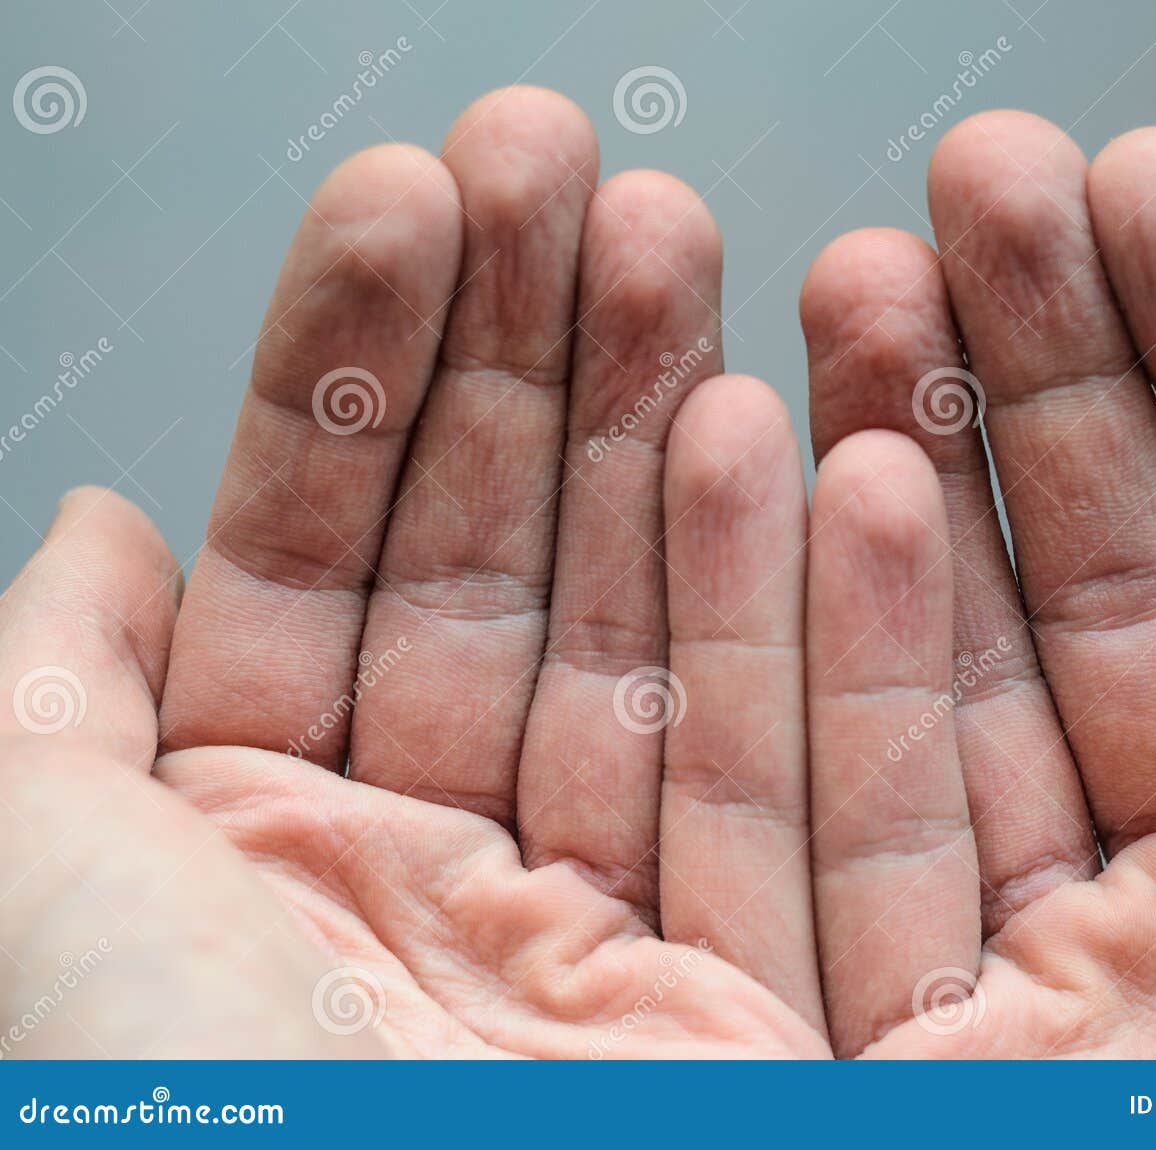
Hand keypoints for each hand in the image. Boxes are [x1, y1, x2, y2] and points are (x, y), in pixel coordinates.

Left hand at [0, 88, 826, 1057]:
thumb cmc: (165, 1134)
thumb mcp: (30, 897)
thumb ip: (40, 710)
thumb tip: (92, 529)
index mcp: (259, 854)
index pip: (324, 560)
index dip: (367, 368)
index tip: (422, 198)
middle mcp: (437, 883)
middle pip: (508, 572)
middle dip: (536, 357)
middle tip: (574, 168)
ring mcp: (603, 944)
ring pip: (654, 652)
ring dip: (671, 447)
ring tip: (688, 257)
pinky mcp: (750, 1017)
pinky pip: (790, 797)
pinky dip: (805, 632)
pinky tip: (800, 454)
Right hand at [796, 112, 1155, 1055]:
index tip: (1134, 184)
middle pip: (1102, 577)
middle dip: (1040, 367)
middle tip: (974, 190)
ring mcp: (1052, 972)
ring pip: (953, 676)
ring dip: (899, 471)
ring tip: (854, 290)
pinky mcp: (908, 1053)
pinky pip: (840, 828)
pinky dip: (804, 656)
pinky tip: (792, 480)